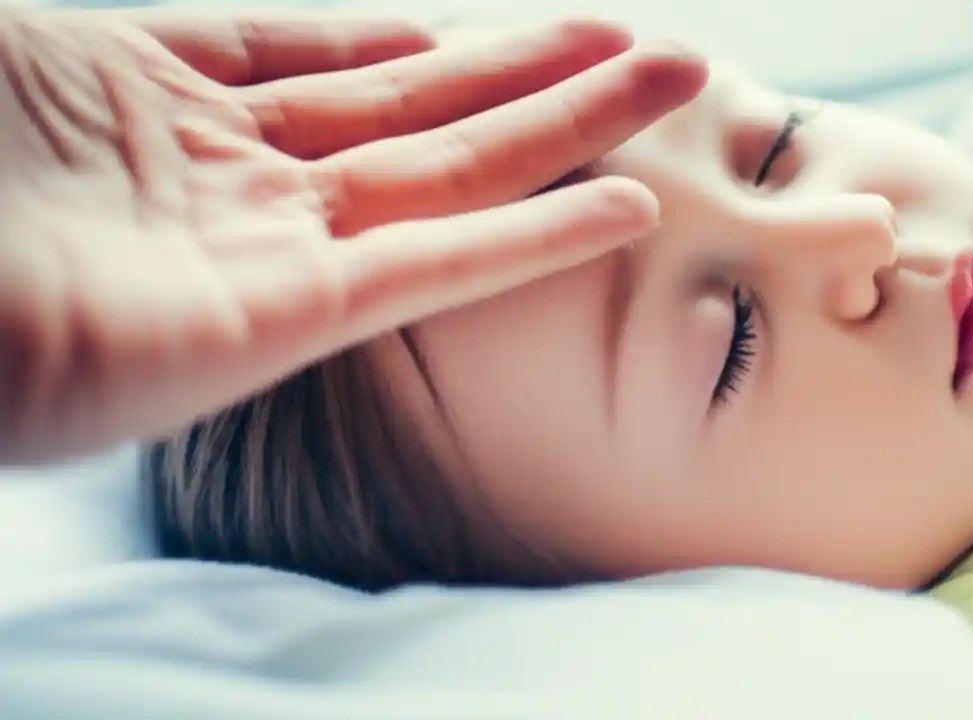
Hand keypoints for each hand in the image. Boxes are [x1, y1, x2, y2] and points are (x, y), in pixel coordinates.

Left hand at [0, 9, 706, 463]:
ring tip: (667, 81)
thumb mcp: (14, 45)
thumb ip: (123, 30)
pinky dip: (527, 237)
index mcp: (152, 98)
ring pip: (446, 167)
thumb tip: (260, 20)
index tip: (506, 26)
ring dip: (562, 123)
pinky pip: (429, 265)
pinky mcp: (283, 319)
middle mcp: (229, 173)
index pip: (323, 58)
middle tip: (650, 42)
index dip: (419, 36)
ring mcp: (264, 244)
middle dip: (534, 67)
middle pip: (414, 104)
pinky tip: (618, 206)